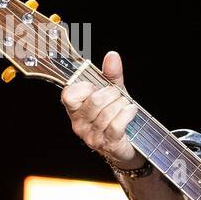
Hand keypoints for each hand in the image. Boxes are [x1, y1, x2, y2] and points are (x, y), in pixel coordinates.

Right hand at [61, 51, 141, 167]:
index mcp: (74, 110)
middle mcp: (79, 124)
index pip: (69, 94)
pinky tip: (131, 110)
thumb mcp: (112, 93)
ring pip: (108, 112)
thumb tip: (112, 55)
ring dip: (122, 104)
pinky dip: (128, 113)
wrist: (126, 144)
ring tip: (126, 105)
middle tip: (118, 95)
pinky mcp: (108, 144)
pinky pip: (117, 124)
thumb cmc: (115, 116)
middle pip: (95, 101)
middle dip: (112, 94)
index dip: (86, 87)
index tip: (97, 87)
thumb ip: (111, 75)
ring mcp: (92, 136)